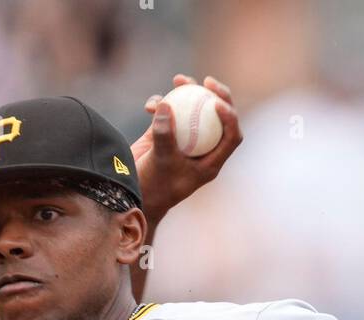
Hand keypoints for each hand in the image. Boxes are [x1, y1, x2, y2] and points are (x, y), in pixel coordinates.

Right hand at [131, 74, 241, 227]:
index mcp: (210, 162)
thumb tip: (166, 104)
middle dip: (218, 96)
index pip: (231, 137)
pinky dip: (160, 105)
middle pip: (219, 118)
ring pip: (194, 110)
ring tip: (178, 80)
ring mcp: (185, 140)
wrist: (131, 194)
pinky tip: (149, 105)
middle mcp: (202, 149)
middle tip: (208, 82)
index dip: (230, 118)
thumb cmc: (153, 186)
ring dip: (188, 92)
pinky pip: (169, 113)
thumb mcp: (161, 161)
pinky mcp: (167, 134)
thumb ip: (164, 135)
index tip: (217, 103)